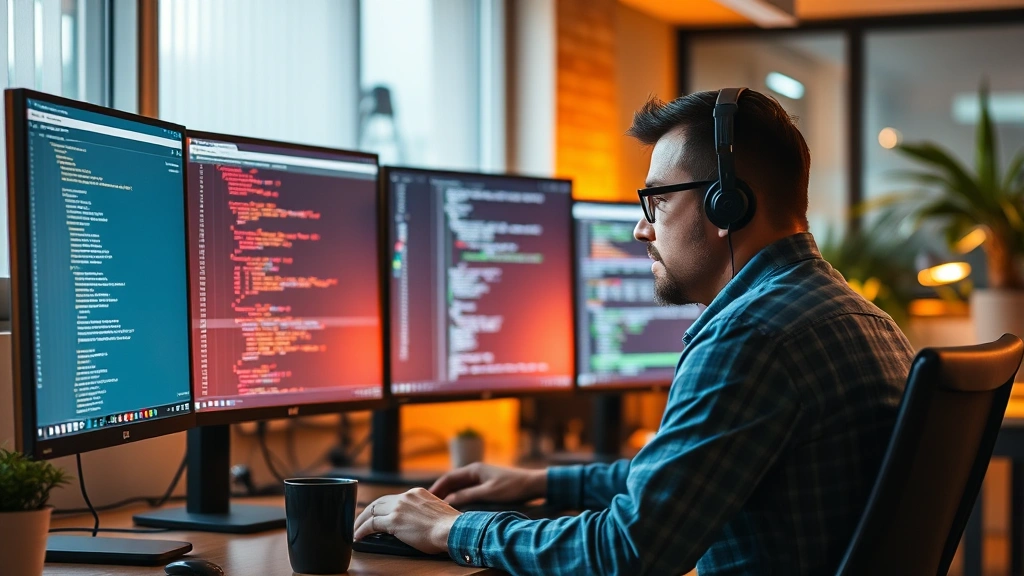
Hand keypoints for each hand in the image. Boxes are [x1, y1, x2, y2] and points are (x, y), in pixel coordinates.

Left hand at [353, 488, 459, 553]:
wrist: (452, 529)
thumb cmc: (449, 526)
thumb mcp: (437, 511)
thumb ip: (425, 512)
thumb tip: (420, 521)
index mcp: (417, 493)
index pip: (393, 498)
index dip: (382, 507)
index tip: (377, 514)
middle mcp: (406, 496)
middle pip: (379, 502)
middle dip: (367, 512)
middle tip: (360, 521)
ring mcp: (399, 508)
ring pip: (372, 511)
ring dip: (361, 521)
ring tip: (355, 530)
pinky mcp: (394, 521)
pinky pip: (371, 524)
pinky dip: (362, 530)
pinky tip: (358, 536)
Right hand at [429, 463, 546, 506]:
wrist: (533, 485)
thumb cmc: (512, 487)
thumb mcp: (488, 493)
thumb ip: (467, 496)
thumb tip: (448, 501)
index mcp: (474, 470)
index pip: (449, 477)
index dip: (437, 487)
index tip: (427, 498)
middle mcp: (476, 472)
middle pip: (453, 482)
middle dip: (441, 492)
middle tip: (430, 505)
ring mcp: (482, 479)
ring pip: (461, 488)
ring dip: (451, 496)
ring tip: (440, 509)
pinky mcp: (488, 486)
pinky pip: (469, 492)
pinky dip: (461, 498)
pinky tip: (458, 509)